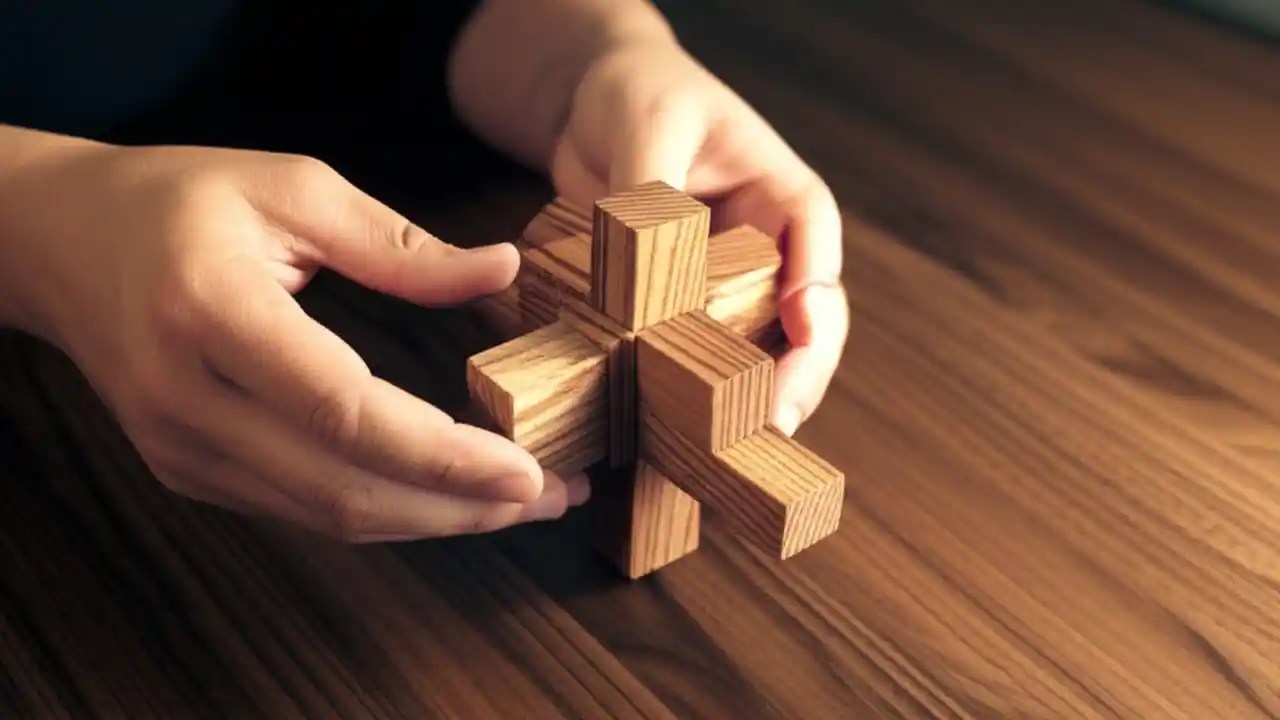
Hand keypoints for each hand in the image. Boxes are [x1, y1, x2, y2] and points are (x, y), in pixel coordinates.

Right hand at [7, 142, 587, 539]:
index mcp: (211, 314)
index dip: (443, 455)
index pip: (344, 412)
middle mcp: (189, 400)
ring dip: (435, 518)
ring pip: (330, 517)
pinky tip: (446, 494)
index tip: (529, 469)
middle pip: (346, 489)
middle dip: (462, 506)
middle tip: (554, 493)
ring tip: (522, 501)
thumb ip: (399, 244)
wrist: (61, 246)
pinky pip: (305, 510)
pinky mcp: (192, 471)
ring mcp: (184, 449)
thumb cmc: (177, 201)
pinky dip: (387, 509)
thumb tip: (502, 268)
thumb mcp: (292, 190)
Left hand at [549, 41, 848, 435]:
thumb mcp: (652, 121)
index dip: (819, 294)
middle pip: (802, 321)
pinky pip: (691, 359)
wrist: (587, 104)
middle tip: (772, 419)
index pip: (817, 246)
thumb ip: (654, 188)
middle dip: (795, 374)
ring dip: (745, 399)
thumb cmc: (639, 92)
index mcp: (781, 197)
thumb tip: (649, 262)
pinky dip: (687, 394)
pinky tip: (673, 430)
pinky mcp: (675, 312)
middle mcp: (762, 250)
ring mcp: (721, 287)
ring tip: (727, 445)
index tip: (803, 325)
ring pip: (754, 354)